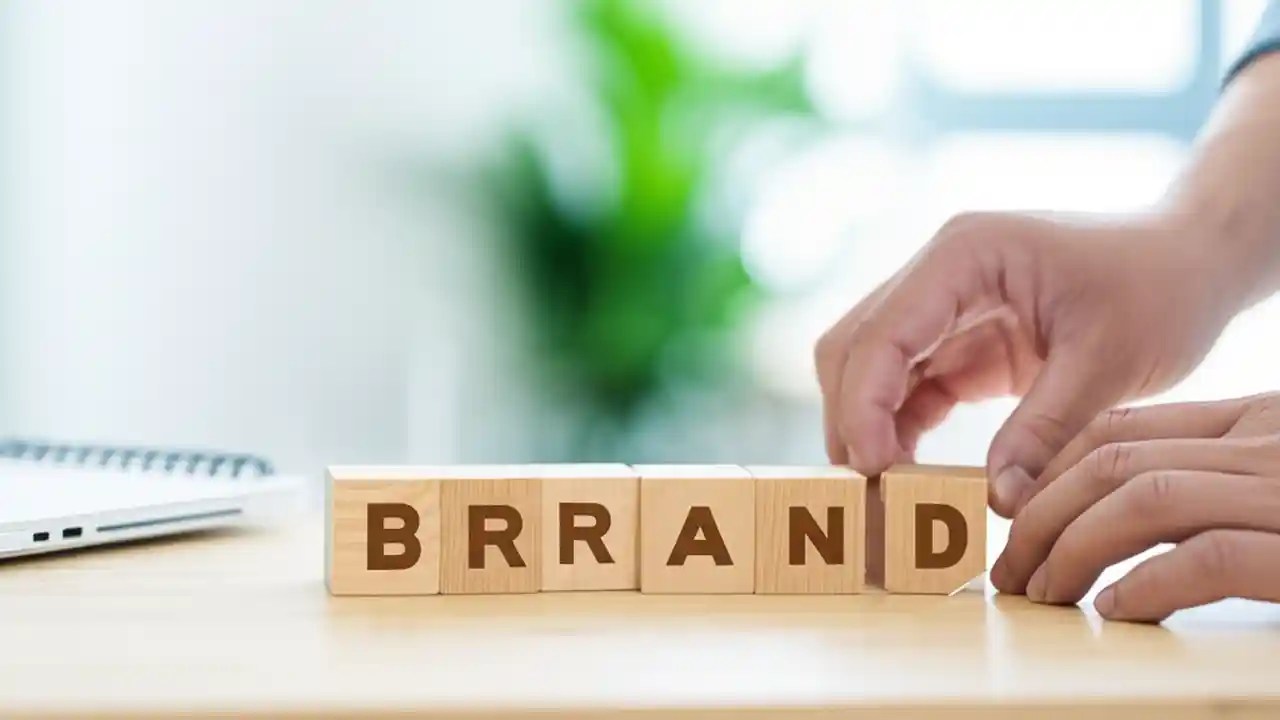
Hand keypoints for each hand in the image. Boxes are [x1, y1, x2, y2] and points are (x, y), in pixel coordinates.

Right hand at [814, 211, 1240, 515]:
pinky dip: (898, 434)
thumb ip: (1045, 429)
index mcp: (964, 254)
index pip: (882, 332)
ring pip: (868, 372)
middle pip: (854, 349)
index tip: (874, 469)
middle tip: (871, 494)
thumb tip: (998, 503)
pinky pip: (905, 391)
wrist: (1191, 264)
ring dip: (869, 432)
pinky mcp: (957, 342)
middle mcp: (937, 272)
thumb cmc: (1161, 289)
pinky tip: (913, 479)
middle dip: (852, 421)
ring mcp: (942, 307)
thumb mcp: (1110, 362)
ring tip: (888, 497)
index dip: (864, 403)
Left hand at [992, 392, 1279, 621]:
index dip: (1052, 479)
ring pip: (1145, 499)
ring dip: (1075, 549)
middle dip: (1044, 518)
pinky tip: (1117, 609)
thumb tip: (1124, 529)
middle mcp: (1267, 439)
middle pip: (1116, 461)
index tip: (1021, 525)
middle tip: (1012, 571)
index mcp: (1257, 419)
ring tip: (1046, 594)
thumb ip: (1214, 488)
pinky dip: (1150, 586)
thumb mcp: (1273, 484)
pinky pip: (1209, 557)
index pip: (1123, 430)